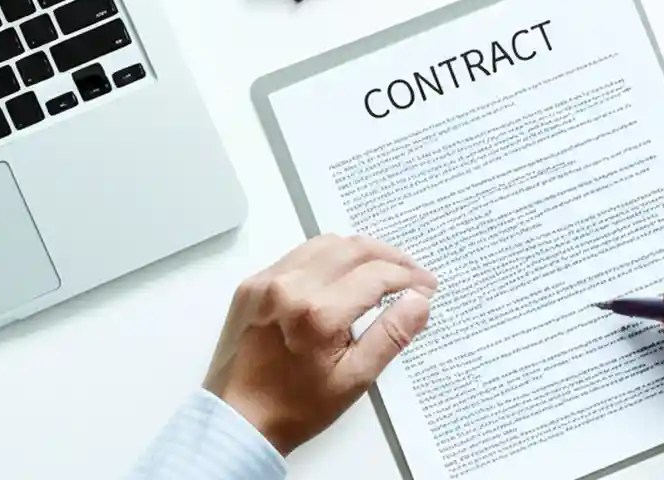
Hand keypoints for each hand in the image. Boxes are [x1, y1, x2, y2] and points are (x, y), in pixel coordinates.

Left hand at [204, 234, 437, 455]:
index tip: (426, 288)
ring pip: (326, 243)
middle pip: (354, 248)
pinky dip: (328, 257)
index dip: (408, 278)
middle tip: (413, 274)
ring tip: (382, 271)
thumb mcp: (354, 379)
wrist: (237, 420)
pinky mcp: (252, 284)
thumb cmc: (295, 408)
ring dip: (360, 251)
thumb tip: (419, 301)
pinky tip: (342, 276)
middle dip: (391, 257)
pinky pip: (299, 255)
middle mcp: (290, 286)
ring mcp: (267, 281)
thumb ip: (391, 336)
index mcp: (317, 313)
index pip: (376, 275)